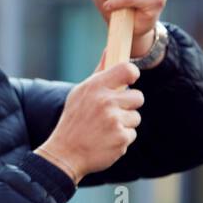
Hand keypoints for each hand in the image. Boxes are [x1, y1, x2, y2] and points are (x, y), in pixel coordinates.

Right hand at [36, 61, 143, 182]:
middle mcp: (106, 102)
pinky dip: (121, 139)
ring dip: (124, 124)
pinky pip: (132, 134)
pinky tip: (106, 140)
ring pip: (136, 117)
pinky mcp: (121, 138)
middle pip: (138, 96)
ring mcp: (114, 121)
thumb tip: (109, 48)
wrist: (64, 153)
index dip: (132, 74)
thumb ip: (99, 73)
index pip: (127, 70)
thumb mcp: (80, 93)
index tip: (129, 81)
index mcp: (95, 87)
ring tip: (105, 129)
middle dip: (128, 105)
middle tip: (111, 113)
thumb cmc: (74, 120)